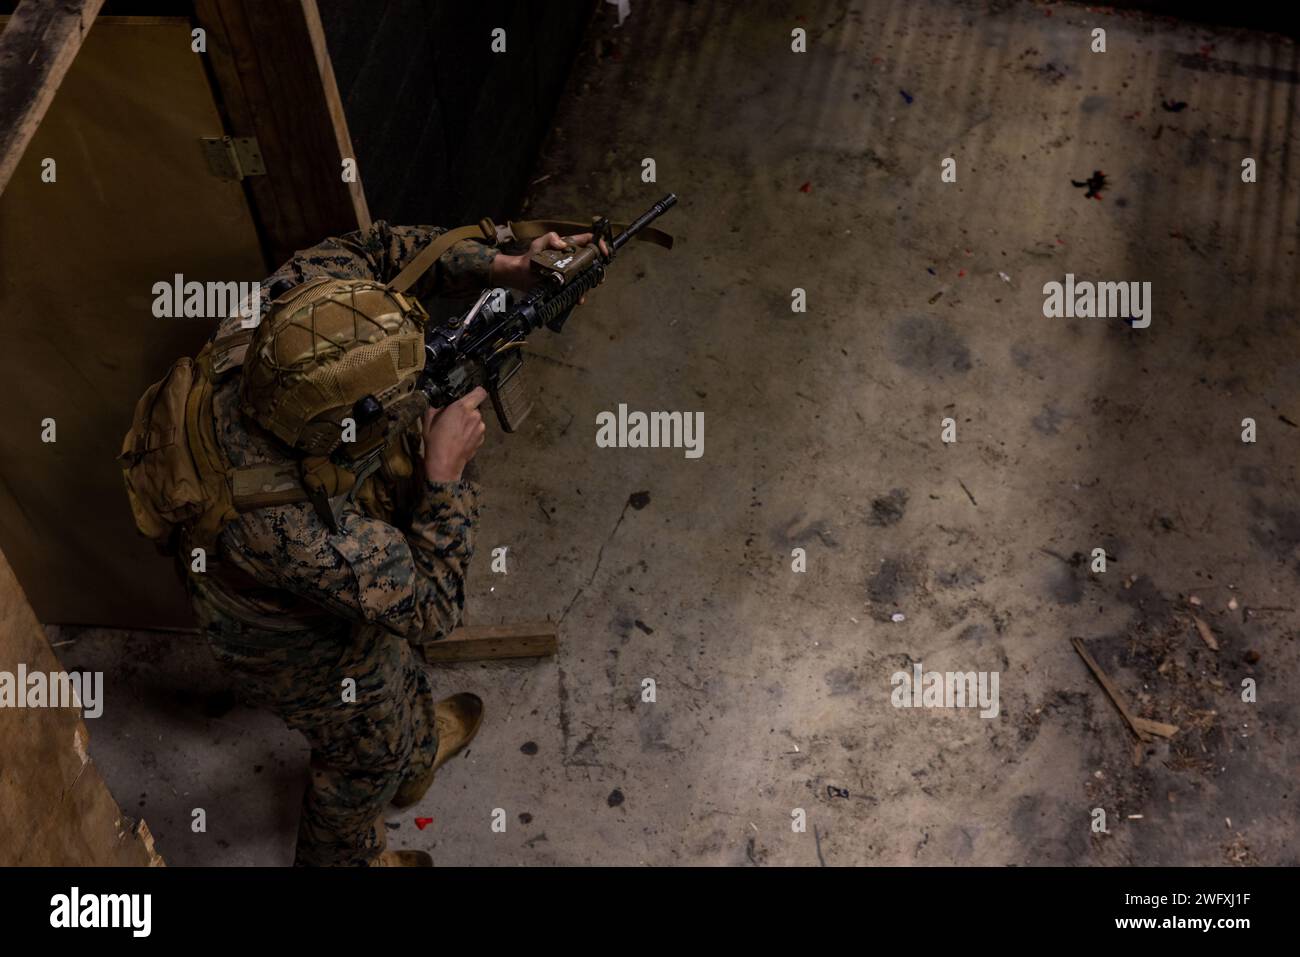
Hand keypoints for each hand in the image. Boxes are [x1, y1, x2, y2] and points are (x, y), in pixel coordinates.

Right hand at [422, 387, 487, 482]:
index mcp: (462, 407)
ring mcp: (480, 428)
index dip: (475, 392)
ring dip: (468, 422)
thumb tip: (438, 400)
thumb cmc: (435, 443)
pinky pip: (477, 430)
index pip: (479, 392)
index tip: (469, 395)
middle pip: (475, 407)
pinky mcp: (482, 439)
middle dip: (466, 410)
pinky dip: (471, 433)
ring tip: (455, 431)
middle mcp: (475, 416)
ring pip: (476, 419)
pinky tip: (460, 440)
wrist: (444, 465)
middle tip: (453, 418)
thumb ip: (436, 406)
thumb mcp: (429, 420)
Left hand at [488, 231, 609, 300]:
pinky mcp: (566, 284)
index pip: (588, 241)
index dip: (599, 243)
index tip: (603, 252)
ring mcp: (570, 272)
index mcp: (569, 247)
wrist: (521, 275)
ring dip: (589, 283)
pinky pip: (576, 289)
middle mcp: (572, 259)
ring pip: (586, 277)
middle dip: (598, 268)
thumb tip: (562, 244)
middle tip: (599, 276)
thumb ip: (550, 238)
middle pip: (592, 261)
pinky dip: (579, 294)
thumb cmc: (530, 257)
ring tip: (587, 289)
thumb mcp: (539, 243)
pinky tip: (578, 298)